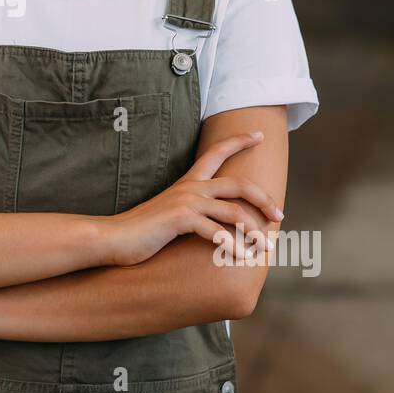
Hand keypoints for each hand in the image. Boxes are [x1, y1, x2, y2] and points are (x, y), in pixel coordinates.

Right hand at [102, 132, 282, 267]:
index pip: (217, 153)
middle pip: (238, 184)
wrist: (114, 237)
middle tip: (279, 216)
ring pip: (233, 212)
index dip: (239, 141)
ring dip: (253, 231)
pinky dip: (231, 246)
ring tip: (264, 248)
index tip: (259, 135)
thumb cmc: (142, 230)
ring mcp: (185, 202)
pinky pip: (216, 232)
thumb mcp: (172, 214)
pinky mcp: (180, 219)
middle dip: (264, 199)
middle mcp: (190, 187)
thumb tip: (215, 222)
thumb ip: (194, 212)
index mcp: (189, 182)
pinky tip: (239, 257)